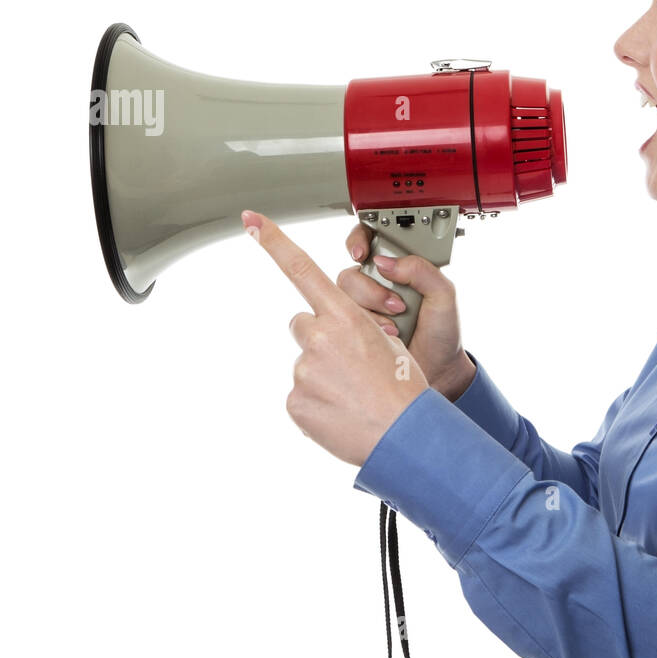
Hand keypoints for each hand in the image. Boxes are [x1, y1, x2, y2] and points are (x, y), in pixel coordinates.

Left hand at [242, 209, 428, 466]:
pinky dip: (319, 403)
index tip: (251, 221)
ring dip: (324, 375)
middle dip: (323, 338)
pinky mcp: (295, 402)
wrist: (404, 436)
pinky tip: (343, 412)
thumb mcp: (389, 343)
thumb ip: (357, 330)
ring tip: (354, 395)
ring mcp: (303, 371)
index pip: (302, 269)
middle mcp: (318, 337)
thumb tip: (339, 339)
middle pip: (304, 324)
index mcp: (345, 316)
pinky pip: (302, 395)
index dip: (273, 242)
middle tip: (352, 363)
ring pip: (306, 363)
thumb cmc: (405, 390)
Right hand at [341, 221, 475, 400]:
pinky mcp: (354, 331)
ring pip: (343, 299)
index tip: (361, 254)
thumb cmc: (442, 332)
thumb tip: (386, 262)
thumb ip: (421, 270)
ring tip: (395, 325)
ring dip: (370, 311)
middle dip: (370, 290)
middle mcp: (376, 286)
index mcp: (397, 268)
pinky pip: (342, 323)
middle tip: (396, 304)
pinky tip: (387, 336)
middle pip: (350, 275)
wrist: (439, 369)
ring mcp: (364, 309)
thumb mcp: (443, 295)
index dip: (358, 241)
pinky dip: (364, 328)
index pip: (369, 242)